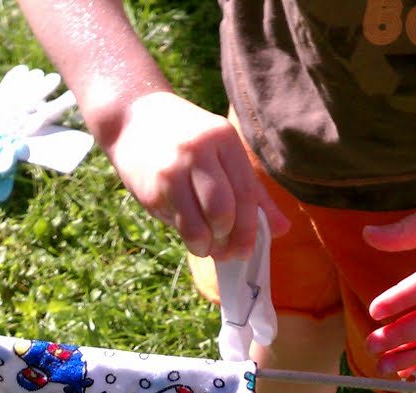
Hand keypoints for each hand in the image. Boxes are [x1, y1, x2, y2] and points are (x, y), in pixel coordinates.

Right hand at [101, 92, 287, 259]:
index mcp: (224, 140)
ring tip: (206, 247)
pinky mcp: (152, 186)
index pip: (246, 192)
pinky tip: (187, 234)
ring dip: (206, 245)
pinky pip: (176, 222)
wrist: (132, 117)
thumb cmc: (186, 140)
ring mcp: (173, 169)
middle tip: (227, 251)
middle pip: (224, 209)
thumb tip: (283, 229)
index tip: (247, 250)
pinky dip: (185, 236)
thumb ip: (252, 192)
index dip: (250, 228)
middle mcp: (200, 151)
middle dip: (229, 238)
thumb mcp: (222, 153)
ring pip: (199, 222)